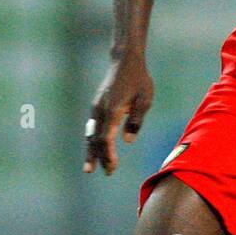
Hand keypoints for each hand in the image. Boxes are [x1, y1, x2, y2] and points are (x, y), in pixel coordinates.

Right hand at [84, 53, 153, 174]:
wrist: (124, 60)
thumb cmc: (138, 79)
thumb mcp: (145, 99)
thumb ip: (136, 120)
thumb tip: (128, 141)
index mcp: (112, 111)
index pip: (106, 139)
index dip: (108, 155)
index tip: (113, 167)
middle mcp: (100, 111)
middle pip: (95, 140)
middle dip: (99, 158)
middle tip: (105, 173)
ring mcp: (96, 108)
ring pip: (91, 134)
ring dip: (92, 152)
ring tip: (90, 168)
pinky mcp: (97, 106)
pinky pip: (92, 128)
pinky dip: (93, 141)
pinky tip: (95, 149)